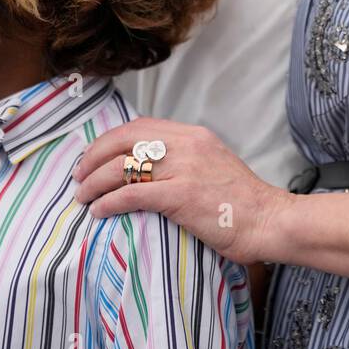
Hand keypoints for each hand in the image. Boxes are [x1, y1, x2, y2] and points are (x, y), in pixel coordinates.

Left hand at [71, 117, 294, 264]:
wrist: (269, 221)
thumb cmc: (241, 203)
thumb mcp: (212, 166)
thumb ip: (184, 161)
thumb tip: (147, 170)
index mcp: (193, 135)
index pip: (138, 127)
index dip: (108, 141)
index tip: (92, 158)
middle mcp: (187, 144)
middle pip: (124, 141)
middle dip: (93, 158)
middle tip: (79, 178)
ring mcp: (185, 168)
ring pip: (122, 167)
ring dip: (94, 183)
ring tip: (82, 199)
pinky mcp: (182, 195)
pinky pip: (132, 194)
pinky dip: (109, 202)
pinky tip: (99, 213)